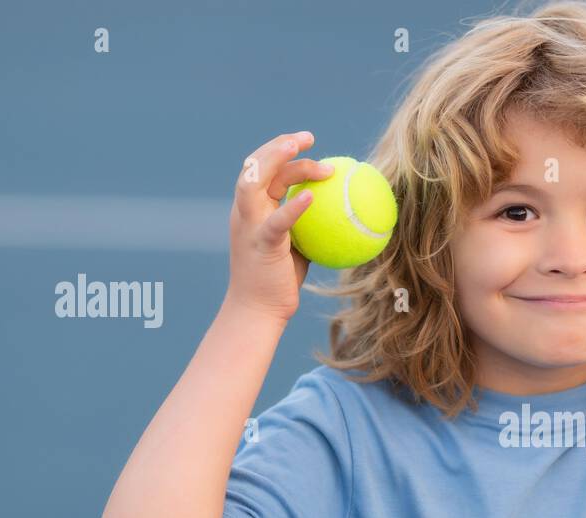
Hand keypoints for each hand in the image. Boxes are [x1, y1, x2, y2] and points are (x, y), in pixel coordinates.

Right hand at [224, 130, 332, 321]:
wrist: (258, 311)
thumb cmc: (278, 281)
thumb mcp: (296, 247)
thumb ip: (307, 225)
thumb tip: (341, 211)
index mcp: (251, 209)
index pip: (260, 169)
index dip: (279, 150)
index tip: (306, 142)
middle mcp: (245, 212)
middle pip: (255, 166)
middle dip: (279, 145)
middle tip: (309, 137)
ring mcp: (249, 227)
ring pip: (256, 183)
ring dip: (279, 162)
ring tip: (305, 151)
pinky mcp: (260, 244)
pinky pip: (276, 222)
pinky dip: (292, 207)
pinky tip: (311, 197)